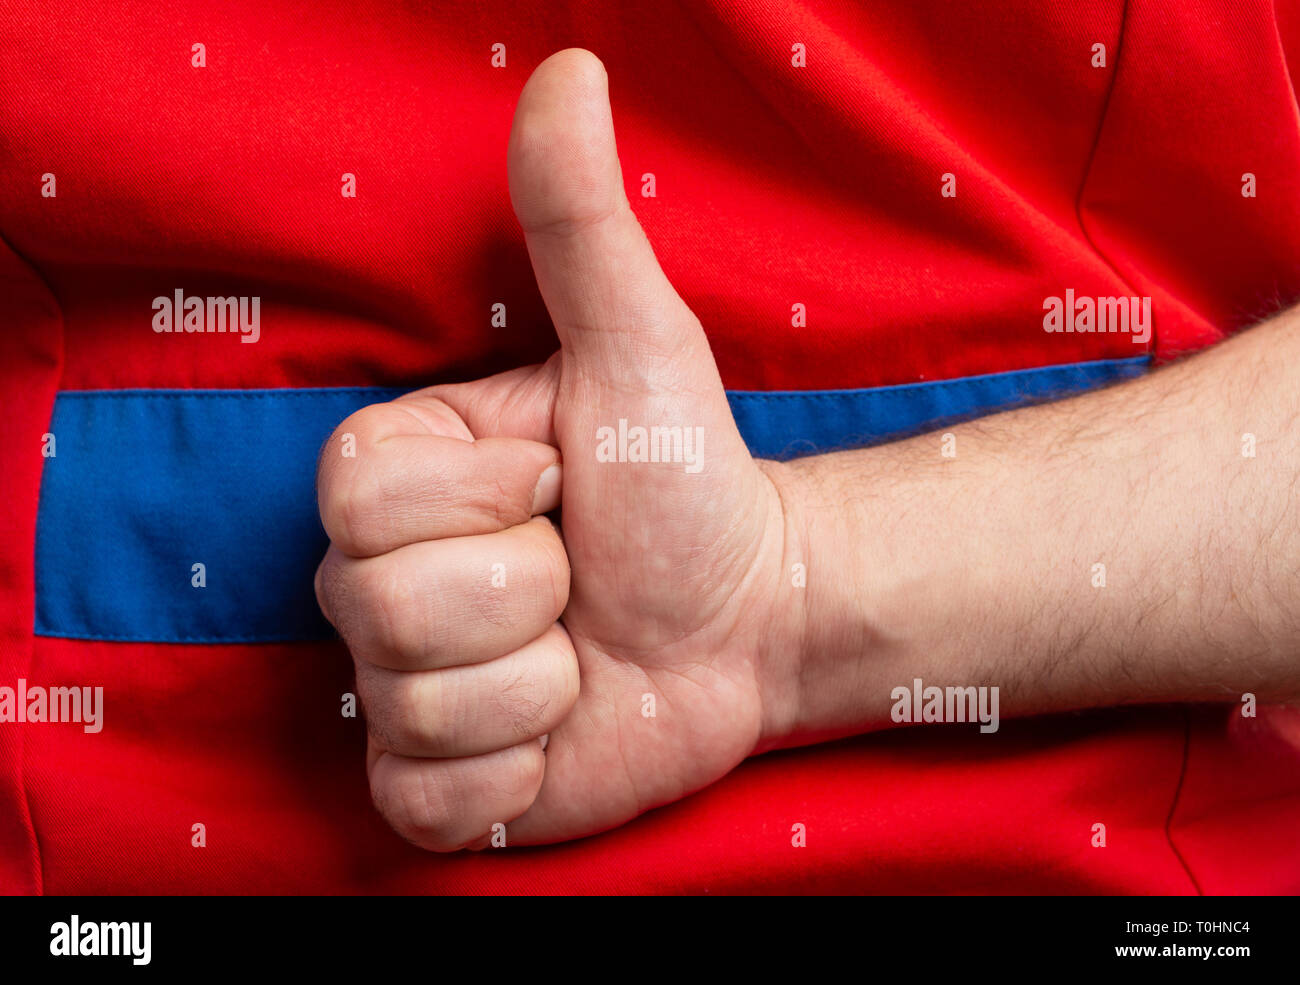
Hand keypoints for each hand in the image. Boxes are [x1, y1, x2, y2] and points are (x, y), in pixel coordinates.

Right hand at [314, 49, 804, 849]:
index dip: (490, 497)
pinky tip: (565, 721)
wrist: (748, 614)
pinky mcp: (437, 790)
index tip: (560, 485)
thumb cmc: (685, 480)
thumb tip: (567, 74)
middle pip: (384, 607)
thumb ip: (583, 224)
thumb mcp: (639, 347)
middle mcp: (372, 586)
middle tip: (580, 572)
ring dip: (543, 676)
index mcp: (392, 481)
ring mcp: (399, 692)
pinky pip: (433, 798)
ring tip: (585, 644)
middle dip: (529, 590)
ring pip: (421, 703)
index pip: (363, 501)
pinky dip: (522, 768)